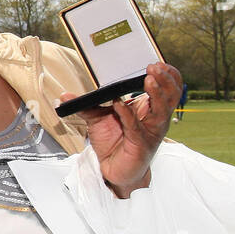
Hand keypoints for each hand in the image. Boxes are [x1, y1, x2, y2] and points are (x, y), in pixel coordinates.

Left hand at [62, 62, 181, 197]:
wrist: (112, 170)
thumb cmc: (112, 143)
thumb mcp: (97, 119)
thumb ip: (84, 105)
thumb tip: (64, 96)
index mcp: (149, 109)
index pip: (167, 88)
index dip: (167, 75)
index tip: (156, 63)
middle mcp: (154, 119)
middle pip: (169, 96)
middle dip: (164, 80)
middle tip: (153, 68)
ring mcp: (150, 132)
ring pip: (161, 110)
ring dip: (156, 93)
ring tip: (148, 79)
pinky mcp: (140, 145)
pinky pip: (136, 127)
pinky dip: (127, 114)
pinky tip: (119, 104)